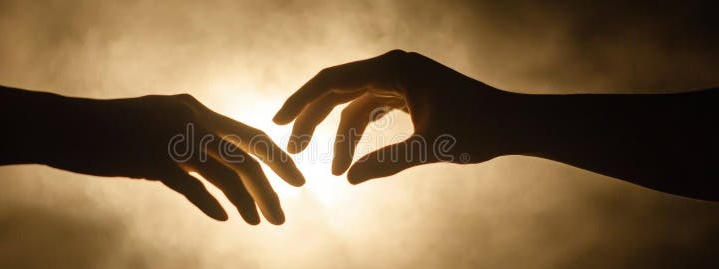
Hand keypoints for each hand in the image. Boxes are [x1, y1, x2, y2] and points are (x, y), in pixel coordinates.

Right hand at [48, 94, 304, 224]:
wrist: (66, 126)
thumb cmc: (112, 130)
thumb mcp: (159, 127)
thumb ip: (189, 145)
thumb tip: (217, 175)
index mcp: (194, 109)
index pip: (248, 134)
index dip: (276, 157)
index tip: (294, 179)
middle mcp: (190, 118)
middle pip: (247, 155)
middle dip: (271, 186)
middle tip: (283, 215)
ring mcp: (173, 137)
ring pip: (227, 173)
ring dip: (248, 202)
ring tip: (261, 223)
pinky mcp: (152, 158)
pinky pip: (192, 186)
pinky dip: (211, 204)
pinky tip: (224, 219)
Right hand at [273, 50, 515, 183]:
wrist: (512, 123)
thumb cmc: (478, 128)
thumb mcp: (429, 146)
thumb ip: (387, 162)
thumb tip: (348, 180)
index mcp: (393, 68)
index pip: (332, 81)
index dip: (301, 102)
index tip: (277, 123)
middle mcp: (392, 67)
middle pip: (337, 90)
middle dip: (314, 121)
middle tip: (294, 152)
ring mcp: (399, 78)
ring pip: (354, 104)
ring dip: (341, 135)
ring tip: (335, 171)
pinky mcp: (407, 92)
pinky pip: (371, 109)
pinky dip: (360, 132)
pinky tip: (352, 158)